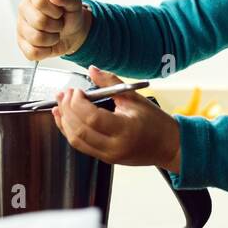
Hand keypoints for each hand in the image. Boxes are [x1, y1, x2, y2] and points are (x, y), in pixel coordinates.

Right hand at [16, 0, 91, 60]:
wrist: (71, 32)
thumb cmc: (69, 14)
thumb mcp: (74, 2)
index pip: (40, 1)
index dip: (55, 11)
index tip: (60, 12)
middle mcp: (24, 9)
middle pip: (39, 22)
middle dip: (56, 26)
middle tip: (58, 23)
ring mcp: (21, 27)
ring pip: (36, 38)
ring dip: (52, 39)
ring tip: (54, 33)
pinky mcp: (21, 44)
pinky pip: (33, 52)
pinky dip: (46, 51)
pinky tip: (48, 43)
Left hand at [53, 65, 181, 172]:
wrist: (168, 146)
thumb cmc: (156, 123)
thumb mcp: (135, 98)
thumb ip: (111, 82)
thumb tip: (92, 69)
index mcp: (125, 130)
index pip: (92, 118)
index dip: (77, 103)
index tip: (75, 90)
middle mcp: (114, 146)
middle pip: (79, 130)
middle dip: (67, 110)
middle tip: (64, 94)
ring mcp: (108, 155)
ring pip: (76, 140)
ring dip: (64, 121)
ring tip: (59, 104)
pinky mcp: (104, 158)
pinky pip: (81, 146)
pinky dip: (69, 131)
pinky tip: (64, 118)